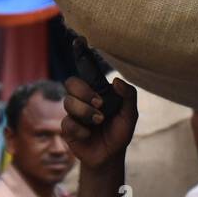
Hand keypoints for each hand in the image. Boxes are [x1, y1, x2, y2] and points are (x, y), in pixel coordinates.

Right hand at [61, 55, 137, 170]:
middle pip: (71, 82)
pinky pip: (67, 122)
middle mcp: (82, 98)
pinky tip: (88, 134)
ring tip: (98, 121)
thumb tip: (116, 81)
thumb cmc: (119, 133)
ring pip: (68, 102)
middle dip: (84, 92)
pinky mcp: (67, 128)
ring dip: (86, 112)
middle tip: (100, 104)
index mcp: (96, 91)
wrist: (110, 156)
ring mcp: (73, 113)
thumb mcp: (130, 115)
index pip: (86, 69)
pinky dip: (81, 129)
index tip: (80, 40)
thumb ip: (128, 96)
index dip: (81, 53)